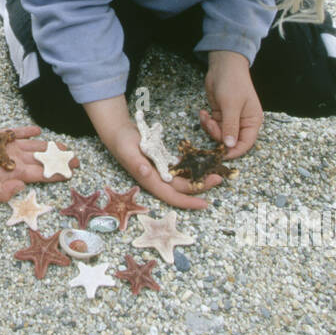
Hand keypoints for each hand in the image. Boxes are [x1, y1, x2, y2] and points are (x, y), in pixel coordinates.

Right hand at [0, 124, 78, 202]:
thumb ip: (5, 192)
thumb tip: (21, 187)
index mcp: (15, 173)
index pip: (41, 173)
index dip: (57, 173)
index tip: (71, 172)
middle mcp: (16, 160)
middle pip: (43, 159)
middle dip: (60, 159)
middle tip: (76, 158)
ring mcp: (10, 147)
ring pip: (35, 146)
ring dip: (50, 145)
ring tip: (64, 145)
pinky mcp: (1, 136)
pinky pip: (17, 132)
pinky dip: (27, 131)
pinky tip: (38, 130)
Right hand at [83, 96, 208, 210]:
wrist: (117, 131)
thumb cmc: (121, 141)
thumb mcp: (127, 150)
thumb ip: (137, 164)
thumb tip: (147, 176)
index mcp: (149, 180)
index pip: (171, 196)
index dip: (188, 201)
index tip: (205, 203)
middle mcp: (156, 179)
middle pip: (181, 189)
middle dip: (200, 186)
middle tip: (218, 178)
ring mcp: (159, 172)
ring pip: (182, 180)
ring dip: (198, 178)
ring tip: (214, 172)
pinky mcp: (162, 163)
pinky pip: (179, 170)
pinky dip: (191, 169)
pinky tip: (201, 164)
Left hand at [201, 50, 261, 160]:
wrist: (223, 66)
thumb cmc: (232, 82)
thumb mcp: (231, 105)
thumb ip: (230, 126)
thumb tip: (230, 145)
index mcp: (252, 121)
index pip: (245, 143)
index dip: (234, 151)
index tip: (220, 155)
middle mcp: (242, 122)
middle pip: (229, 140)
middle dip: (217, 135)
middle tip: (210, 123)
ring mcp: (230, 119)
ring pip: (218, 134)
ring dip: (209, 128)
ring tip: (206, 116)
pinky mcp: (220, 115)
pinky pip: (212, 126)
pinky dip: (206, 122)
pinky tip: (203, 112)